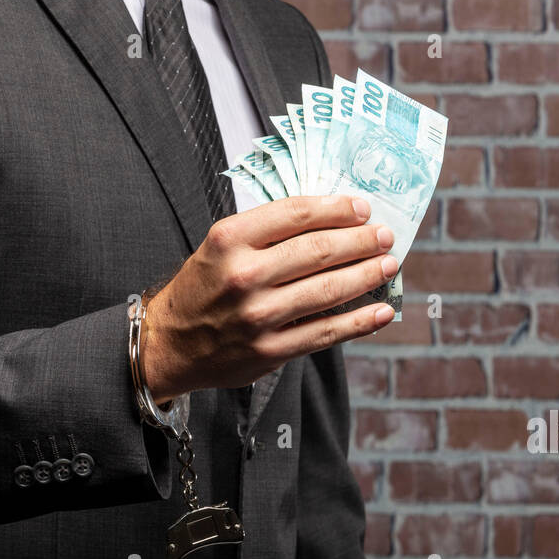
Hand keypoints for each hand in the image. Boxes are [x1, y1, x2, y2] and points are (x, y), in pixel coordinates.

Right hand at [142, 195, 397, 402]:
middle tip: (385, 236)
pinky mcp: (270, 350)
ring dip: (367, 275)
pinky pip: (326, 331)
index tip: (362, 207)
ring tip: (388, 264)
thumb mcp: (221, 245)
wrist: (169, 344)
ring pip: (328, 290)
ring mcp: (258, 316)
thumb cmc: (204, 287)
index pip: (296, 214)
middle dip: (361, 241)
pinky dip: (360, 321)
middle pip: (318, 250)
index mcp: (230, 239)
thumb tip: (333, 219)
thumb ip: (268, 232)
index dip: (336, 208)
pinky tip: (382, 311)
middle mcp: (244, 275)